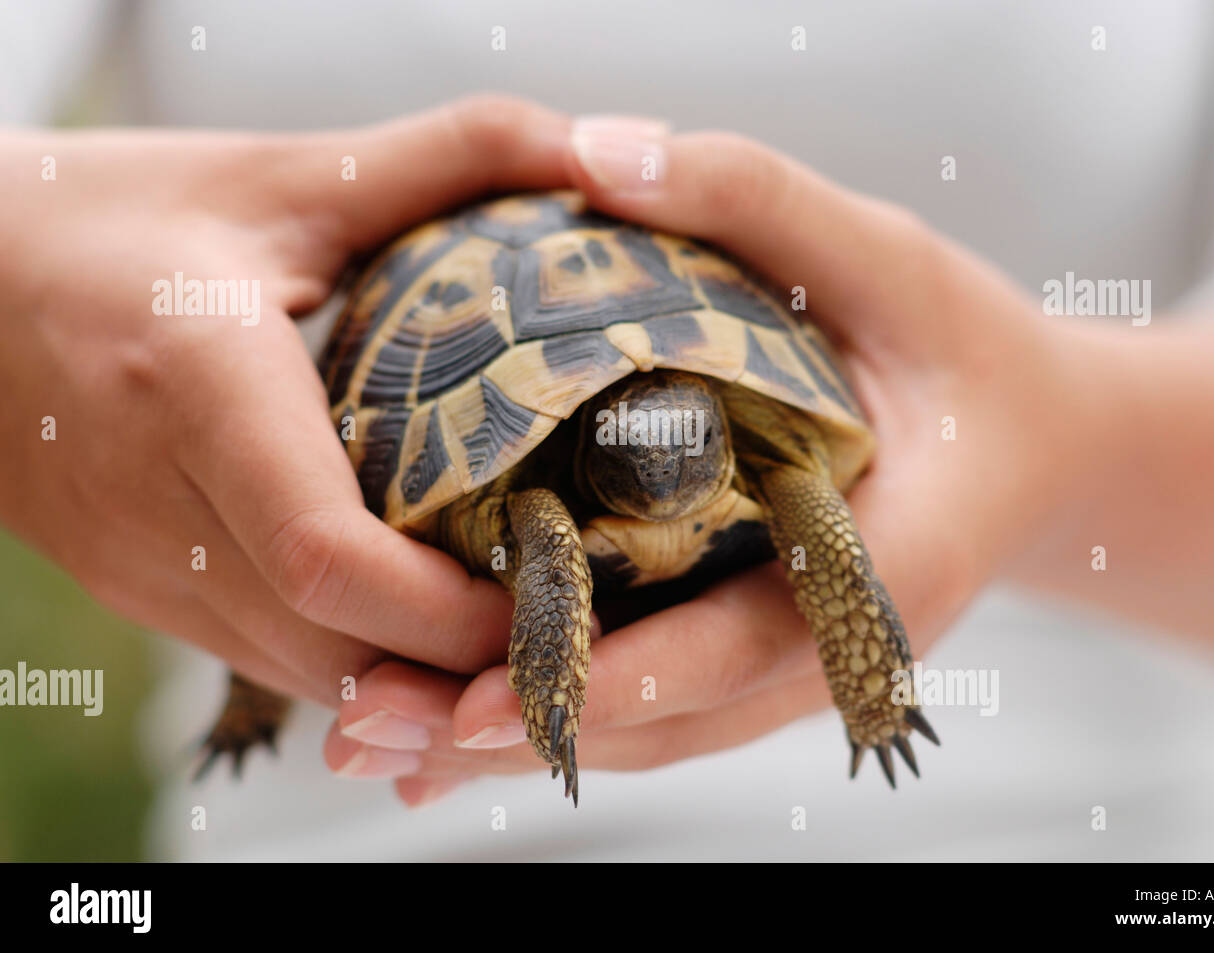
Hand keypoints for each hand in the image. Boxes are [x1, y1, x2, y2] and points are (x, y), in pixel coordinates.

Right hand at [0, 96, 571, 706]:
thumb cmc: (118, 219)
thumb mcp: (289, 175)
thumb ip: (455, 154)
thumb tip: (604, 152)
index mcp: (197, 388)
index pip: (328, 556)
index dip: (449, 609)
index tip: (551, 587)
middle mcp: (159, 503)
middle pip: (332, 650)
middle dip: (462, 666)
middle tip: (571, 625)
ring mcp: (141, 565)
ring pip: (305, 678)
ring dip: (419, 678)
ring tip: (518, 635)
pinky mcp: (141, 588)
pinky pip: (269, 661)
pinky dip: (362, 660)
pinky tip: (423, 625)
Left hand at [324, 117, 1094, 802]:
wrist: (1031, 442)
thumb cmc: (965, 349)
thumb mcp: (885, 256)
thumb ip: (758, 203)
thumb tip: (595, 153)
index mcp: (891, 562)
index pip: (748, 640)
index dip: (621, 675)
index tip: (485, 692)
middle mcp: (838, 643)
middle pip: (673, 720)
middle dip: (527, 729)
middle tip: (376, 727)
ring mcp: (797, 664)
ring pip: (653, 733)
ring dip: (521, 741)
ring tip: (379, 738)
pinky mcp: (761, 654)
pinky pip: (658, 710)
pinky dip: (559, 718)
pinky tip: (453, 727)